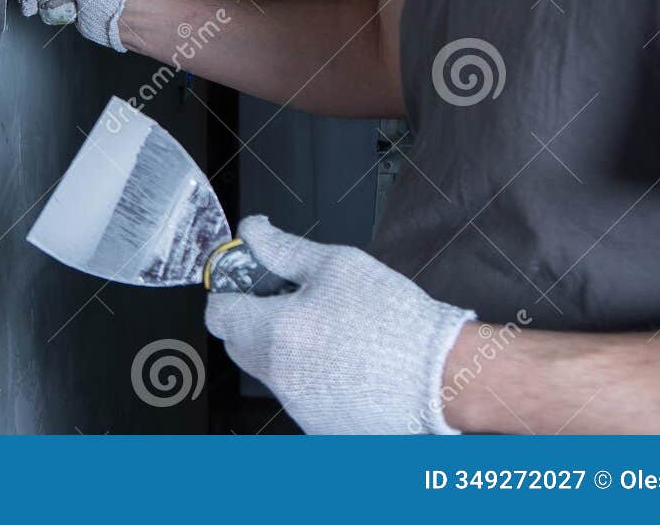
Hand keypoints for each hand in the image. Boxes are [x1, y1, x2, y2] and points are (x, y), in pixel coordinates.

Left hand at [206, 216, 475, 433]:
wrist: (441, 376)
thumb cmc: (395, 322)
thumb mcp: (335, 265)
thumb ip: (282, 248)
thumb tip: (252, 232)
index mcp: (275, 333)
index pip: (218, 313)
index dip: (231, 290)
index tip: (249, 280)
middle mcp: (279, 377)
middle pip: (238, 343)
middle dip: (253, 317)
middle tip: (290, 299)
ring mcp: (297, 406)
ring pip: (268, 369)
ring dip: (283, 347)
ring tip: (328, 330)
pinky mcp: (318, 426)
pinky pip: (296, 393)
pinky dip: (308, 375)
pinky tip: (342, 360)